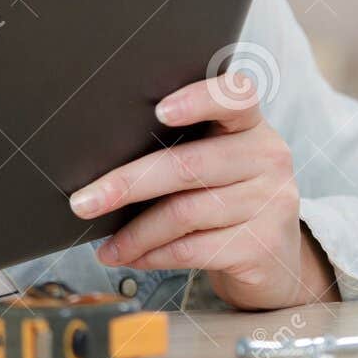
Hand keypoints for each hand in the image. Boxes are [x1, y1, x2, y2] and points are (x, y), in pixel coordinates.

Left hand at [67, 73, 339, 310]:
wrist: (273, 262)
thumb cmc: (225, 200)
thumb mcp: (214, 164)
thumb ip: (177, 149)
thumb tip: (97, 162)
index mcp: (250, 125)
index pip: (235, 96)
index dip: (198, 100)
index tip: (159, 111)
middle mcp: (267, 157)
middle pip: (188, 165)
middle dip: (126, 185)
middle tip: (83, 202)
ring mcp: (271, 202)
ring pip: (184, 213)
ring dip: (134, 233)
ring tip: (107, 245)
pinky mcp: (263, 246)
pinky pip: (193, 249)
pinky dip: (152, 255)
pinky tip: (130, 257)